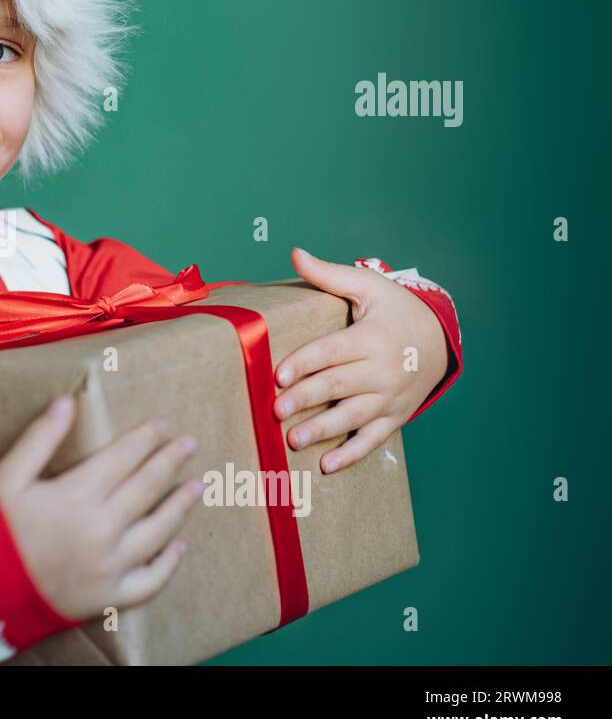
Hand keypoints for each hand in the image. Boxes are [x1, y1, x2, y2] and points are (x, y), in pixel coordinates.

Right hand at [0, 394, 204, 622]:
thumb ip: (39, 438)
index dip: (145, 440)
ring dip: (179, 506)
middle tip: (190, 445)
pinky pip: (149, 582)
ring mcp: (109, 566)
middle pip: (147, 489)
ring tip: (196, 487)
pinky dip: (168, 565)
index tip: (162, 426)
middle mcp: (102, 530)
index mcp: (77, 496)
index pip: (123, 459)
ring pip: (157, 532)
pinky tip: (178, 548)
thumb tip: (67, 401)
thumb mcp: (7, 476)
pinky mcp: (108, 597)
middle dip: (170, 462)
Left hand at [273, 247, 448, 474]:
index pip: (333, 351)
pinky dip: (352, 454)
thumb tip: (295, 253)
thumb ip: (329, 274)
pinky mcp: (395, 416)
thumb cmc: (395, 310)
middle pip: (339, 386)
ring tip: (293, 439)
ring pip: (354, 416)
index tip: (279, 374)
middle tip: (276, 410)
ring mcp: (390, 397)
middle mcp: (382, 370)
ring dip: (324, 430)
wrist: (440, 339)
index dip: (306, 362)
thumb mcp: (368, 287)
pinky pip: (373, 439)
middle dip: (307, 398)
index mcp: (372, 337)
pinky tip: (327, 465)